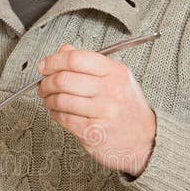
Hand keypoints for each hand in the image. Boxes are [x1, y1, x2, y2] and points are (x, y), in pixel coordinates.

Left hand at [37, 44, 155, 175]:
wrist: (145, 139)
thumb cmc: (128, 108)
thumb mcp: (116, 78)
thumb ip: (89, 63)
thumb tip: (64, 50)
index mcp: (115, 72)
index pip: (76, 58)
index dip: (54, 61)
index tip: (44, 65)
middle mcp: (110, 90)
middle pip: (64, 79)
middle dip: (46, 82)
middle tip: (43, 85)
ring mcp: (103, 112)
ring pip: (61, 99)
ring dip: (49, 99)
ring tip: (49, 99)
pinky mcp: (94, 132)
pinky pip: (64, 118)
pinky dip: (55, 114)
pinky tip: (57, 112)